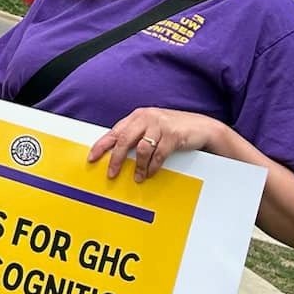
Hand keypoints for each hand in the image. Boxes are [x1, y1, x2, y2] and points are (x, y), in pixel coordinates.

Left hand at [88, 107, 220, 181]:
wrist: (202, 127)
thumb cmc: (173, 129)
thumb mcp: (152, 127)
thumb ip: (136, 135)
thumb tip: (117, 154)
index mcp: (138, 116)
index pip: (115, 131)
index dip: (102, 145)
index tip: (92, 157)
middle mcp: (146, 118)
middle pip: (124, 140)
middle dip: (116, 159)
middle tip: (112, 173)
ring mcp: (160, 125)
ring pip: (141, 149)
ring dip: (138, 167)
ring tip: (138, 178)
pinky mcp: (173, 135)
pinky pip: (158, 155)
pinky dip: (152, 167)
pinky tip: (150, 173)